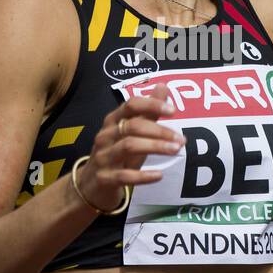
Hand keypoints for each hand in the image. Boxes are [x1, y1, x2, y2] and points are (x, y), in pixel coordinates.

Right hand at [75, 85, 184, 211]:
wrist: (90, 186)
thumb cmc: (116, 155)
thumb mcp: (131, 132)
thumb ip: (147, 112)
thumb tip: (163, 86)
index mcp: (112, 121)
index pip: (131, 104)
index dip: (152, 104)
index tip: (173, 110)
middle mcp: (105, 135)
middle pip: (133, 126)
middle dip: (160, 131)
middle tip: (181, 139)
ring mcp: (102, 156)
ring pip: (129, 146)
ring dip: (155, 147)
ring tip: (175, 151)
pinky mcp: (103, 178)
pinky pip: (124, 176)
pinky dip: (143, 175)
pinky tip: (159, 175)